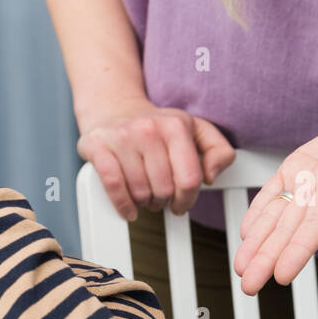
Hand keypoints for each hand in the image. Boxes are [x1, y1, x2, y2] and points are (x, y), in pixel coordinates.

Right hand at [76, 98, 235, 219]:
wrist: (115, 109)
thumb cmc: (158, 127)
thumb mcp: (196, 130)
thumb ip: (219, 150)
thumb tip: (210, 176)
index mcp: (176, 125)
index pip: (189, 179)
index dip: (188, 199)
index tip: (181, 204)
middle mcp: (148, 128)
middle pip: (164, 189)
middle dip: (164, 201)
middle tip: (159, 196)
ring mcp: (121, 136)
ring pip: (140, 191)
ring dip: (144, 203)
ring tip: (144, 195)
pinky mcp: (97, 146)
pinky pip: (113, 185)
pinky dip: (123, 204)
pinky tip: (129, 209)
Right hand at [234, 111, 317, 292]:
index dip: (299, 244)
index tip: (283, 274)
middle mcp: (315, 168)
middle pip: (290, 218)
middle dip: (266, 252)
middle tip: (250, 285)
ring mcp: (301, 169)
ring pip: (277, 210)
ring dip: (256, 241)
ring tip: (241, 269)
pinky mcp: (296, 171)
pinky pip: (273, 194)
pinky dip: (258, 214)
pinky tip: (246, 236)